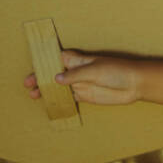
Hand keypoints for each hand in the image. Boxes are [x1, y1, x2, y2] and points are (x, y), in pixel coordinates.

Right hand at [23, 50, 139, 105]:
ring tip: (34, 95)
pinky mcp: (85, 95)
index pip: (56, 58)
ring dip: (46, 90)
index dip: (44, 61)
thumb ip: (75, 75)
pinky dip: (58, 101)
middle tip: (28, 84)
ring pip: (58, 87)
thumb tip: (56, 78)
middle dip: (40, 78)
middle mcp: (76, 71)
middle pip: (53, 73)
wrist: (134, 84)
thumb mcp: (95, 70)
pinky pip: (68, 98)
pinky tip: (48, 104)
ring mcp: (80, 83)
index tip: (32, 65)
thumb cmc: (117, 71)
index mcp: (77, 59)